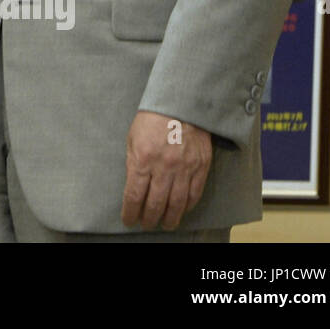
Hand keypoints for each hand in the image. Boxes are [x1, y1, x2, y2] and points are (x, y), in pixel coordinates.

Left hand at [121, 110, 212, 229]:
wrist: (182, 103)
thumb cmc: (152, 118)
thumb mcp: (132, 138)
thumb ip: (133, 162)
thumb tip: (134, 186)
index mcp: (142, 159)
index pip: (134, 195)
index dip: (130, 211)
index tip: (128, 220)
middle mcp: (163, 167)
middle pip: (156, 204)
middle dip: (149, 218)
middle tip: (147, 224)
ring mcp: (184, 168)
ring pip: (177, 204)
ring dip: (170, 218)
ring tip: (165, 225)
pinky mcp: (201, 167)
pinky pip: (194, 193)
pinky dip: (188, 206)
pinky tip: (182, 210)